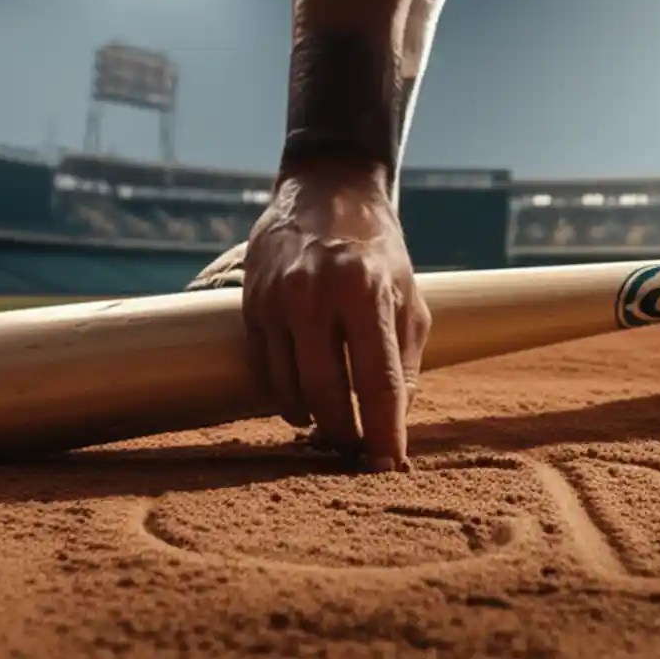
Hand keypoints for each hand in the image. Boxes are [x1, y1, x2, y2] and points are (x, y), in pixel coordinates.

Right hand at [242, 167, 429, 471]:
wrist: (325, 190)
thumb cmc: (377, 250)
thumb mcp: (409, 296)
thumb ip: (406, 359)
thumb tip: (394, 420)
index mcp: (365, 291)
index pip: (377, 381)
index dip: (384, 432)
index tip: (389, 468)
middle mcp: (315, 295)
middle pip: (327, 395)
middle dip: (344, 436)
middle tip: (357, 452)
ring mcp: (276, 300)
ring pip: (289, 390)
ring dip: (312, 421)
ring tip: (332, 429)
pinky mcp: (250, 305)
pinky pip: (266, 372)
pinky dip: (287, 396)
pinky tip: (305, 402)